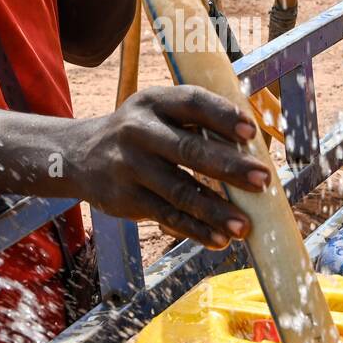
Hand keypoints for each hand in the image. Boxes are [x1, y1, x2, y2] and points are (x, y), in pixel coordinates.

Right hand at [70, 86, 268, 248]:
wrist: (79, 155)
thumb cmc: (140, 132)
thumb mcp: (158, 112)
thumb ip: (197, 122)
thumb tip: (254, 146)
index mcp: (154, 102)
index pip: (192, 103)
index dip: (223, 116)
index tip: (251, 133)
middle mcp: (138, 131)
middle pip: (189, 150)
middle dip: (230, 167)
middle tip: (263, 180)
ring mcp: (129, 166)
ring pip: (179, 191)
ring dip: (216, 210)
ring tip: (245, 226)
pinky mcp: (125, 199)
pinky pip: (167, 216)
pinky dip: (196, 230)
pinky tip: (220, 240)